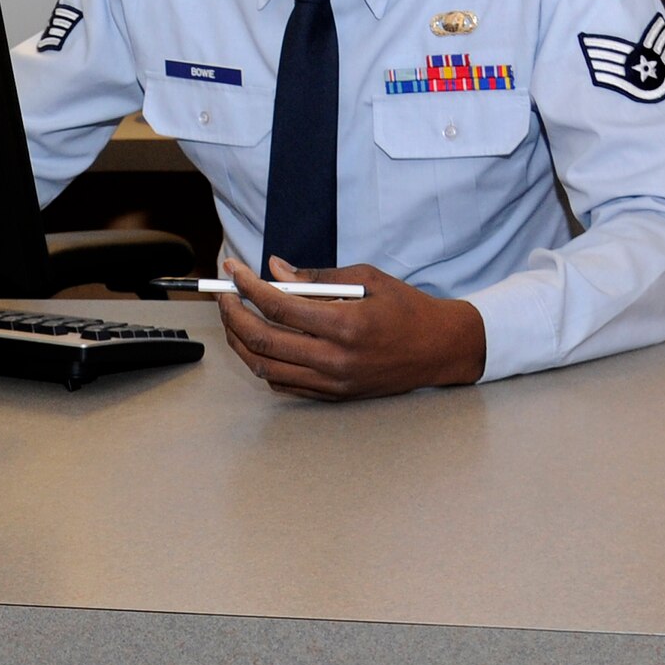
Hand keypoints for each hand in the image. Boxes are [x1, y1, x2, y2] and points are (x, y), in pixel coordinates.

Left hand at [214, 255, 486, 400]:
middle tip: (224, 293)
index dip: (247, 286)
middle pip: (262, 340)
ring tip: (233, 316)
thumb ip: (317, 277)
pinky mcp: (332, 395)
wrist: (440, 349)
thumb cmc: (407, 309)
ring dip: (239, 340)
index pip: (278, 307)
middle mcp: (336, 359)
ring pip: (264, 366)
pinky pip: (282, 383)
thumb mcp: (367, 279)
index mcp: (346, 325)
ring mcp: (332, 382)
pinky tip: (258, 341)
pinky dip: (262, 362)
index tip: (233, 270)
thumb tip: (275, 269)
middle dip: (232, 313)